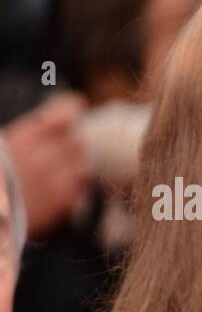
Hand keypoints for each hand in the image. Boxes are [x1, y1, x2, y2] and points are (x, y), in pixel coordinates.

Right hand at [2, 93, 91, 240]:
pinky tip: (54, 191)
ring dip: (74, 166)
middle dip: (69, 144)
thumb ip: (30, 132)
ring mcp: (60, 181)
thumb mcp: (6, 145)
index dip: (72, 109)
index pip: (68, 112)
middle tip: (56, 151)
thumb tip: (54, 121)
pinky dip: (72, 188)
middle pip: (79, 140)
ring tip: (54, 173)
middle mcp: (48, 157)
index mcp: (28, 137)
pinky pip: (81, 188)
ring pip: (84, 164)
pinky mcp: (67, 202)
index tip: (73, 110)